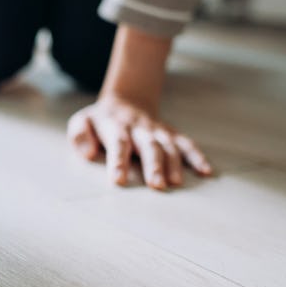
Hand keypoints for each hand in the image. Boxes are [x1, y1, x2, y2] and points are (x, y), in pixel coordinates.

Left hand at [67, 94, 212, 189]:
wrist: (126, 101)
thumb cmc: (100, 121)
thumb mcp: (81, 122)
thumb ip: (79, 136)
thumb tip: (89, 153)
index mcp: (115, 126)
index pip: (118, 143)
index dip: (119, 161)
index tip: (119, 180)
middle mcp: (139, 129)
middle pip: (148, 146)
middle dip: (154, 165)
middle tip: (157, 185)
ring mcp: (157, 131)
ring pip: (169, 146)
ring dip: (174, 164)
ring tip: (175, 182)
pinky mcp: (171, 134)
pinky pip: (186, 144)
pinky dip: (197, 156)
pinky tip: (206, 171)